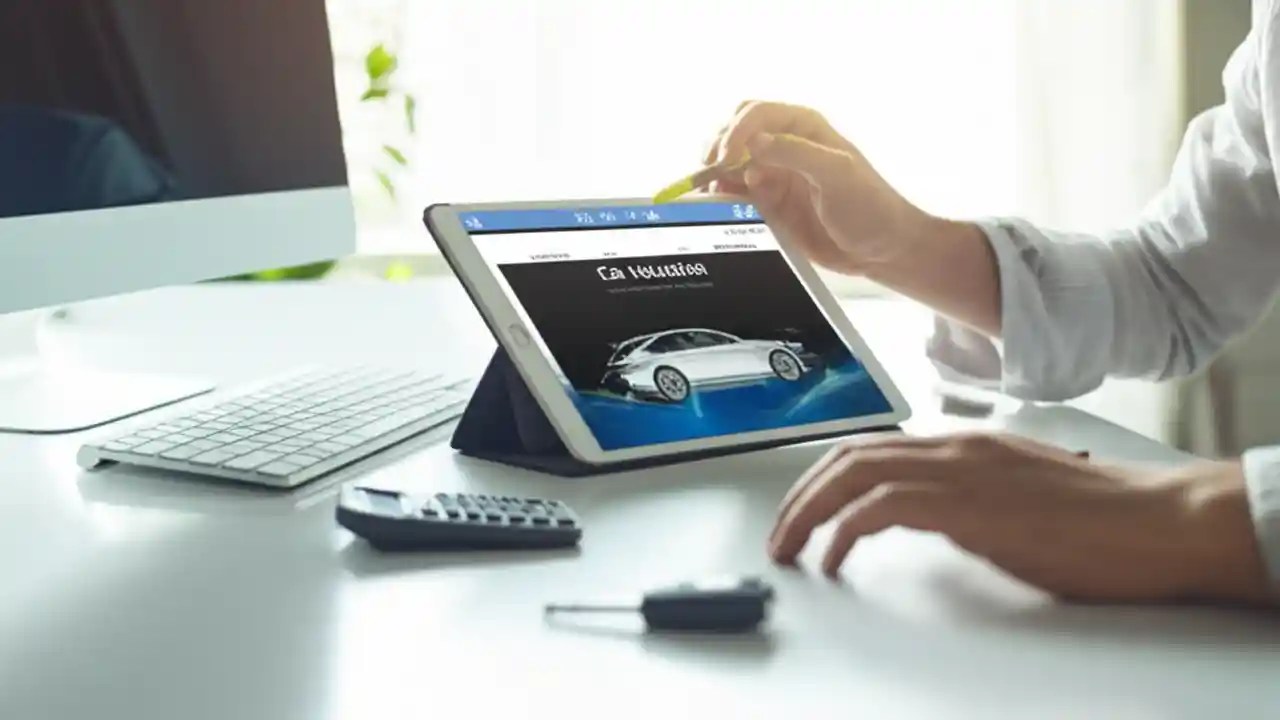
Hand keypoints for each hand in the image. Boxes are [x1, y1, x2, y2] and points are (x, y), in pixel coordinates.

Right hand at [705, 101, 946, 273]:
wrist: (881, 249)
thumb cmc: (869, 206)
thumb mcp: (837, 174)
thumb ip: (795, 153)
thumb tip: (753, 142)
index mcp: (803, 128)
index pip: (757, 114)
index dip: (737, 132)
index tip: (726, 158)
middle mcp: (784, 146)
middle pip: (736, 133)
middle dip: (718, 147)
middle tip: (710, 171)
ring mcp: (774, 175)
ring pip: (730, 164)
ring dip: (714, 172)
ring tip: (706, 190)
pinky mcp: (768, 204)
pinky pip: (735, 194)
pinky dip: (720, 196)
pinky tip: (714, 203)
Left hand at [768, 432, 1272, 604]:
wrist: (1153, 521)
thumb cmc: (1098, 516)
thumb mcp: (1015, 492)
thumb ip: (967, 493)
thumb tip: (930, 513)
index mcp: (962, 441)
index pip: (871, 445)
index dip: (824, 475)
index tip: (803, 507)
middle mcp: (952, 446)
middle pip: (848, 455)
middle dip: (800, 494)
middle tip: (780, 534)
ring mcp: (958, 470)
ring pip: (853, 474)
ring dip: (808, 513)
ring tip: (791, 550)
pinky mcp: (966, 505)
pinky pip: (879, 507)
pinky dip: (844, 531)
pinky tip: (835, 559)